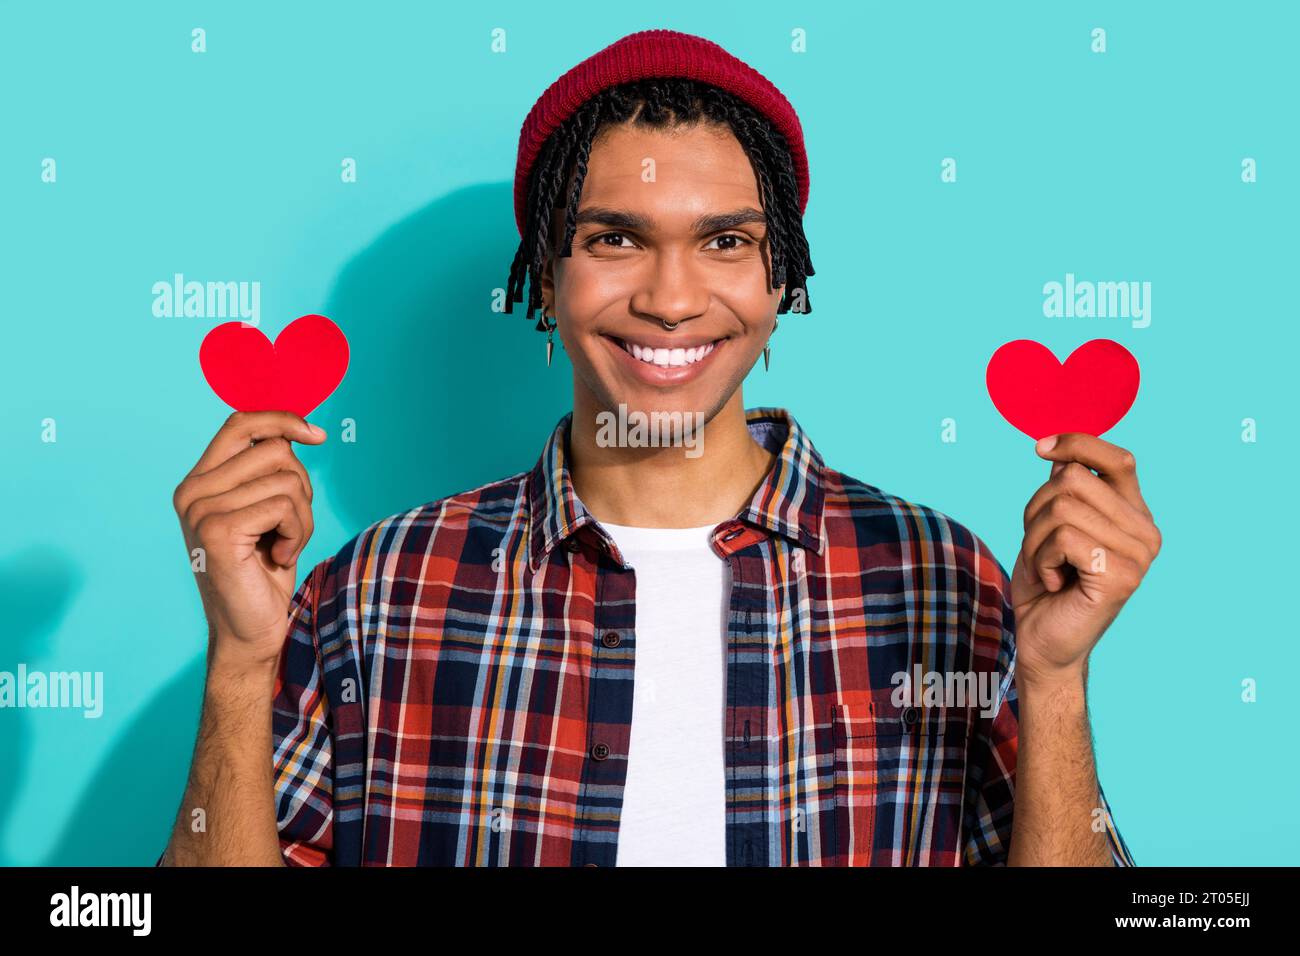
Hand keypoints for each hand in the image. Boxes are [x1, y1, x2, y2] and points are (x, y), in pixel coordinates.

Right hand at [173, 411, 325, 669]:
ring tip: (282, 546)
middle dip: (302, 487)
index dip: (283, 419)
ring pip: (287, 480)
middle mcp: (191, 490)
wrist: (250, 631)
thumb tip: (303, 428)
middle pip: (275, 449)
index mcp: (200, 480)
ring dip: (302, 518)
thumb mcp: (268, 509)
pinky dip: (297, 533)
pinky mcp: (216, 530)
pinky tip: (277, 558)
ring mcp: (200, 510)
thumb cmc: (264, 570)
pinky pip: (284, 506)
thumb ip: (271, 470)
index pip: (240, 421)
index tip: (318, 435)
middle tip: (290, 526)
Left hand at [1011, 433, 1160, 687]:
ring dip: (1036, 539)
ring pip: (1062, 507)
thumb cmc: (1046, 584)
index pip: (1116, 458)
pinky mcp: (1123, 575)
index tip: (1041, 448)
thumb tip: (1059, 452)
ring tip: (1050, 567)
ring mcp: (1139, 555)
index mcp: (1134, 514)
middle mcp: (1146, 531)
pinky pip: (1063, 538)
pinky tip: (1056, 582)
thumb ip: (1063, 490)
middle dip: (1036, 510)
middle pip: (1073, 479)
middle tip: (1042, 548)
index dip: (1077, 444)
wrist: (1043, 642)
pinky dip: (1042, 559)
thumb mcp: (1048, 526)